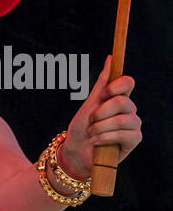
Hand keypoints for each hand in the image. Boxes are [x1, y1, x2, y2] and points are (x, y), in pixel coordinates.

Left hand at [60, 55, 140, 179]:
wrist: (77, 151)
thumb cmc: (82, 127)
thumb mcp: (89, 103)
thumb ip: (102, 83)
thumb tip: (111, 58)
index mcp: (118, 98)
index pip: (128, 82)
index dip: (117, 85)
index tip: (104, 93)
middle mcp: (128, 110)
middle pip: (122, 101)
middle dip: (101, 112)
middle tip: (91, 120)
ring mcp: (133, 125)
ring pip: (122, 119)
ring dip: (101, 127)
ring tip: (92, 133)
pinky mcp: (134, 140)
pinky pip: (124, 134)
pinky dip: (105, 137)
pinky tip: (97, 141)